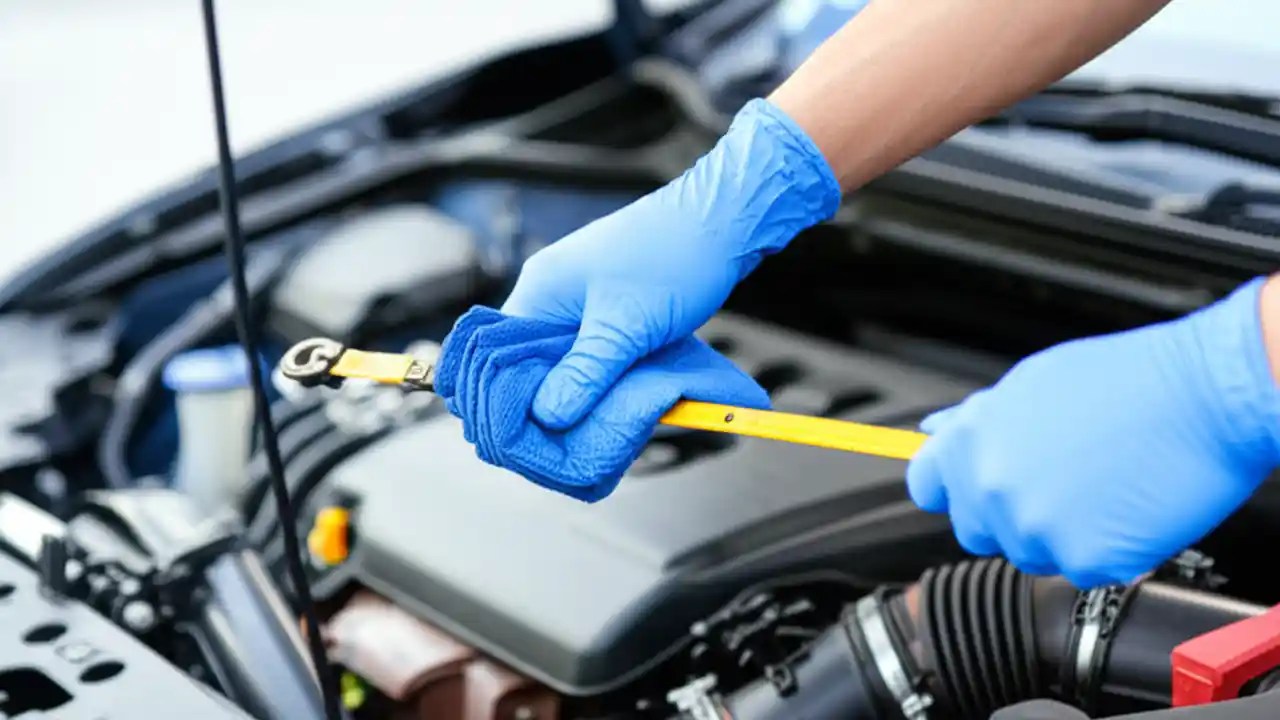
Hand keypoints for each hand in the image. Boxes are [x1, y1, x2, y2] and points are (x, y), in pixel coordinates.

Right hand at [501, 98, 840, 429]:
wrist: (726, 219)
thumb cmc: (675, 258)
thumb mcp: (627, 327)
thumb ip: (585, 374)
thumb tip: (547, 419)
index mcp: (539, 292)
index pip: (502, 361)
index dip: (514, 402)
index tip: (535, 437)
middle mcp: (552, 296)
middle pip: (533, 366)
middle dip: (554, 403)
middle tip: (575, 438)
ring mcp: (581, 301)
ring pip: (568, 364)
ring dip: (585, 393)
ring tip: (604, 424)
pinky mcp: (611, 308)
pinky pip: (595, 354)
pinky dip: (606, 378)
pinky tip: (623, 399)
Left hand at [906, 278, 1279, 587]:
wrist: (1205, 396)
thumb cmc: (1126, 381)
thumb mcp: (1031, 384)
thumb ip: (979, 420)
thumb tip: (935, 431)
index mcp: (970, 443)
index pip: (927, 486)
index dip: (953, 487)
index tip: (973, 487)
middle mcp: (991, 489)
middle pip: (977, 530)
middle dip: (1008, 514)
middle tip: (1060, 482)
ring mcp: (1035, 530)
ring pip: (1029, 554)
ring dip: (1057, 534)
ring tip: (1100, 486)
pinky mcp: (1085, 561)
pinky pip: (1082, 571)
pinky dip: (1104, 550)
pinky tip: (1124, 509)